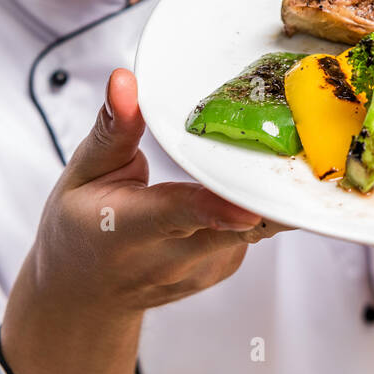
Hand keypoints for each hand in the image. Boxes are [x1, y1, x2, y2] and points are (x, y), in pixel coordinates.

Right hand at [0, 68, 284, 373]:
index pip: (177, 215)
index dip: (216, 209)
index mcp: (125, 230)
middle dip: (264, 191)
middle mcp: (168, 259)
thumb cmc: (83, 227)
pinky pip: (252, 230)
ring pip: (253, 225)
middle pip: (233, 225)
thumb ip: (114, 128)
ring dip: (263, 191)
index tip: (249, 204)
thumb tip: (124, 80)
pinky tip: (239, 185)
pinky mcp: (222, 270)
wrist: (87, 293)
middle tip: (290, 147)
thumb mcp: (83, 173)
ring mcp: (200, 271)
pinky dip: (252, 204)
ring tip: (267, 153)